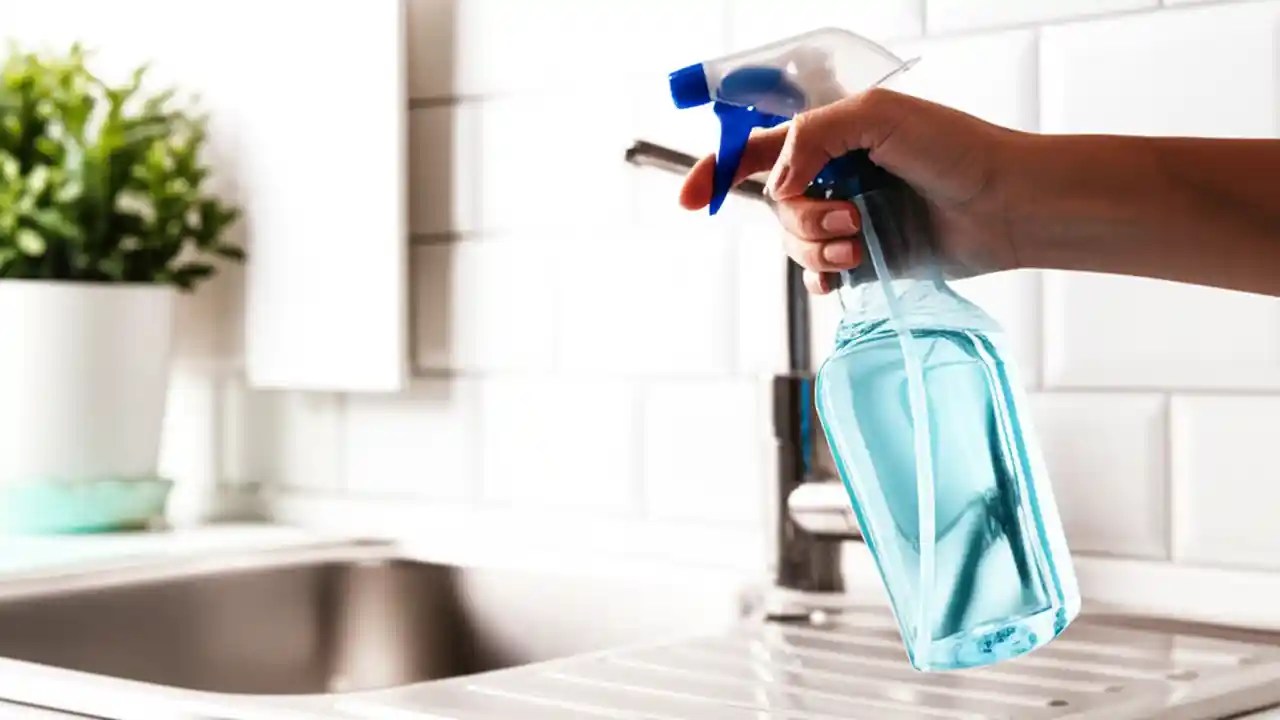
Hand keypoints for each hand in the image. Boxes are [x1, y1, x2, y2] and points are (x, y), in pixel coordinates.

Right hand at [679, 88, 1020, 293]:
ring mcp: (846, 219)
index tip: (687, 199)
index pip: (756, 151)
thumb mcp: (879, 117)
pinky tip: (843, 276)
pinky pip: (817, 275)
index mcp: (829, 137)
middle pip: (773, 206)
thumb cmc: (955, 150)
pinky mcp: (864, 259)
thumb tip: (778, 181)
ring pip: (793, 244)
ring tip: (861, 243)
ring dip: (818, 247)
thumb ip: (814, 134)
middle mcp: (832, 178)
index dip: (715, 172)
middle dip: (801, 218)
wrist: (1007, 207)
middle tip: (848, 218)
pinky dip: (823, 277)